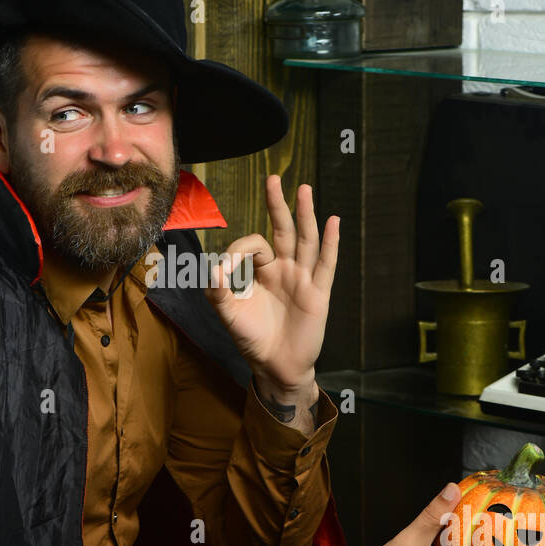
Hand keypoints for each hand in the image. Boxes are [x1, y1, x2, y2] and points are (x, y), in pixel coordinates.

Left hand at [203, 175, 338, 392]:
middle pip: (283, 230)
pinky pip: (326, 265)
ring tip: (304, 189)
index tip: (224, 271)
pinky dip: (330, 243)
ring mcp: (303, 279)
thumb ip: (217, 292)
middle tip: (273, 178)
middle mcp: (284, 269)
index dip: (237, 252)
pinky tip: (332, 222)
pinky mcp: (318, 294)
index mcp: (263, 271)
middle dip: (278, 205)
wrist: (275, 367)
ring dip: (305, 214)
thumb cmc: (252, 339)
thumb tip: (211, 270)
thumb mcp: (228, 314)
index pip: (254, 246)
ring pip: (305, 240)